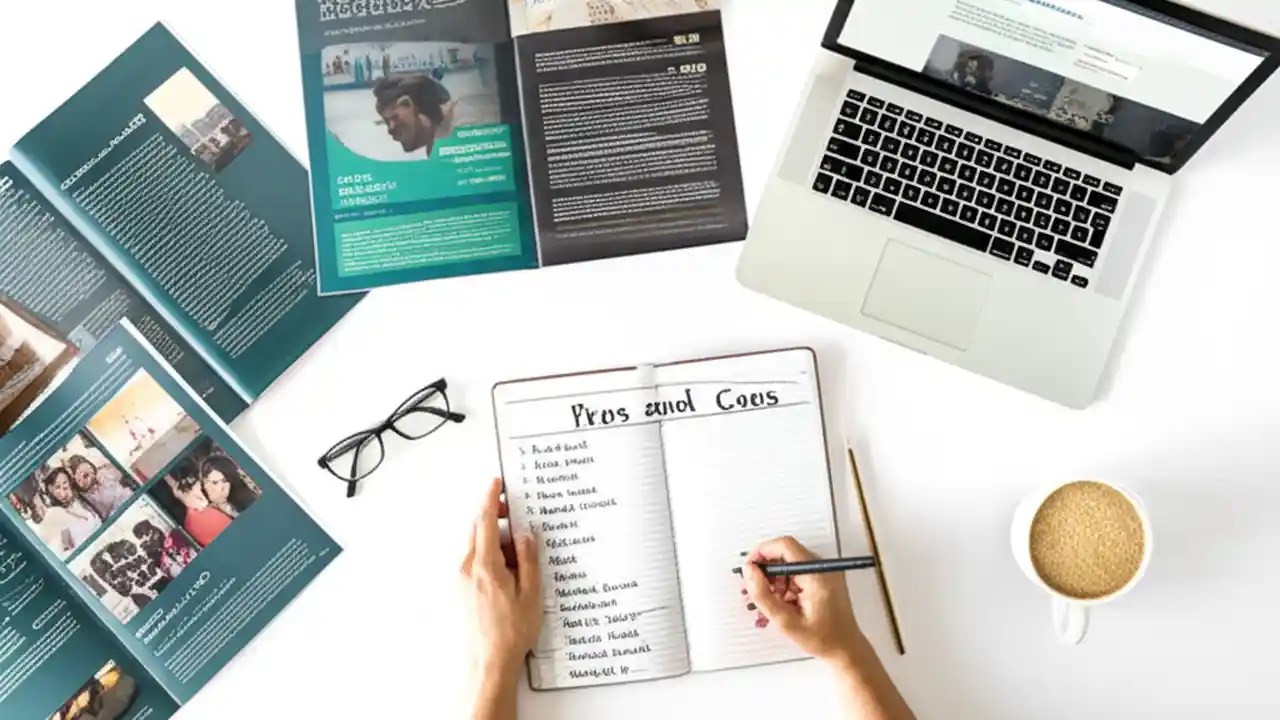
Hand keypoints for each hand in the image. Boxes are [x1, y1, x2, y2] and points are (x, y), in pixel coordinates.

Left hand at [462, 478, 541, 677]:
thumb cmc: (511, 632)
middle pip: (476, 530)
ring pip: (473, 545)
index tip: (495, 483)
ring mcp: (459, 580)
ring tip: (515, 553)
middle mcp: (466, 569)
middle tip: (511, 512)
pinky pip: (471, 561)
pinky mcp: (459, 591)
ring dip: (492, 538)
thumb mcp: (530, 593)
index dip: (490, 499)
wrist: (487, 663)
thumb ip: (528, 559)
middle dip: (492, 516)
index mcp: (484, 565)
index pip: (485, 521)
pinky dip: (486, 555)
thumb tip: (524, 535)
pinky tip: (504, 570)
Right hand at [741, 536, 865, 664]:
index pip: (785, 546)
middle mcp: (824, 567)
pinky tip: (785, 600)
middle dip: (768, 568)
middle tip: (759, 589)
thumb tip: (749, 571)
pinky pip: (799, 569)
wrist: (846, 649)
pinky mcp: (824, 576)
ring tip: (775, 600)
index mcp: (817, 576)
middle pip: (787, 552)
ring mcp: (826, 570)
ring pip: (790, 560)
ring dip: (776, 576)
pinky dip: (786, 581)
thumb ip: (763, 595)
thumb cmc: (822, 640)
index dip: (762, 552)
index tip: (749, 567)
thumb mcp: (786, 622)